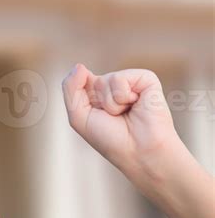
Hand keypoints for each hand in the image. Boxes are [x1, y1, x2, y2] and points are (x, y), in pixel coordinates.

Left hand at [61, 63, 178, 177]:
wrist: (139, 152)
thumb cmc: (110, 139)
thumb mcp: (78, 116)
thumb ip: (70, 88)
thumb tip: (80, 65)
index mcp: (98, 96)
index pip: (80, 82)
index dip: (82, 99)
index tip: (96, 116)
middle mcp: (114, 88)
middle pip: (92, 81)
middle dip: (98, 103)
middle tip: (114, 118)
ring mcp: (130, 83)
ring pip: (106, 79)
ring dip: (111, 102)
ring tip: (125, 113)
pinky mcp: (146, 79)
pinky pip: (120, 79)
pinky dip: (123, 96)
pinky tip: (135, 106)